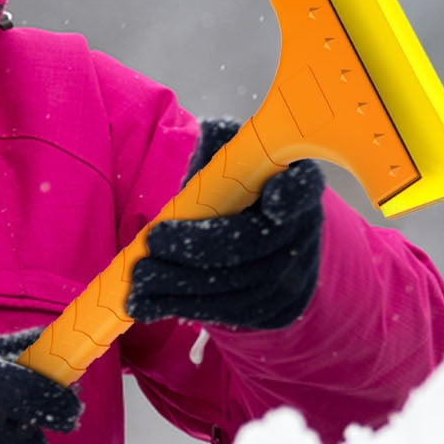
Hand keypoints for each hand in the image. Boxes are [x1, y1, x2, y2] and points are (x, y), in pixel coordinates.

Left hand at [126, 118, 324, 331]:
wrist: (251, 246)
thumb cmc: (234, 194)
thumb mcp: (229, 165)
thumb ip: (222, 148)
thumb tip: (213, 130)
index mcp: (297, 184)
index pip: (304, 187)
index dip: (292, 194)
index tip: (272, 199)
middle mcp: (304, 231)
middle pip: (255, 244)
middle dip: (200, 245)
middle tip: (152, 242)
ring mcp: (295, 274)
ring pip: (238, 285)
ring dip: (181, 284)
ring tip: (138, 279)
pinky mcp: (277, 309)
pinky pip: (229, 313)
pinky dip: (182, 307)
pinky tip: (145, 305)